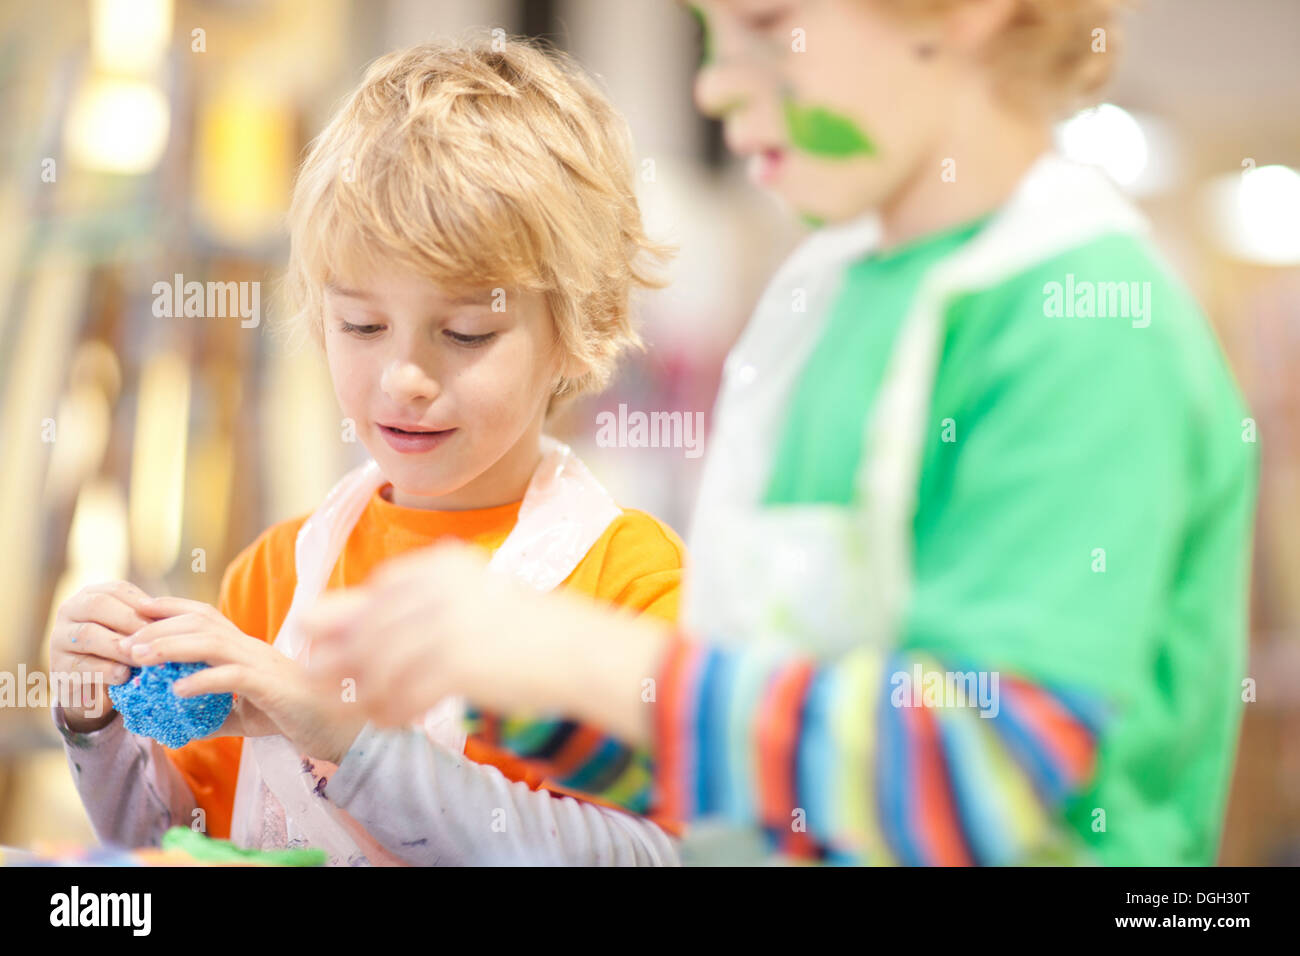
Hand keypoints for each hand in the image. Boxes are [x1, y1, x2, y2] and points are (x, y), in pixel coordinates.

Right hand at [49, 581, 154, 731]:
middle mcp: (70, 611)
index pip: (117, 590)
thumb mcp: (132, 630)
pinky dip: (106, 670)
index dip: (142, 603)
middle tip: (155, 638)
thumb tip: (177, 618)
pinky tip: (124, 676)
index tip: (166, 619)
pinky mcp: (58, 667)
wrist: (94, 686)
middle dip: (130, 621)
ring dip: (119, 646)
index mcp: (91, 595)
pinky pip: (81, 665)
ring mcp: (59, 638)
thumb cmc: (121, 650)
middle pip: (98, 605)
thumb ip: (148, 621)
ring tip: (142, 658)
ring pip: (87, 634)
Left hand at [124, 597, 367, 763]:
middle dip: (158, 628)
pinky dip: (202, 680)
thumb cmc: (296, 716)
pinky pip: (232, 677)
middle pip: (201, 622)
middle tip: (125, 642)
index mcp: (246, 648)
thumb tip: (180, 728)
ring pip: (211, 642)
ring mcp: (262, 663)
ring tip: (140, 658)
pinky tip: (177, 690)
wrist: (338, 727)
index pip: (205, 616)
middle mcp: (252, 647)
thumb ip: (215, 715)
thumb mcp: (247, 715)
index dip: (170, 609)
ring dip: (171, 647)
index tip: (137, 612)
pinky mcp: (271, 685)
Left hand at [300, 540, 668, 744]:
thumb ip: (421, 605)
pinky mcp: (454, 663)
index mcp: (444, 567)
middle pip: (371, 626)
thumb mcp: (473, 600)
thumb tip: (362, 616)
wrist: (581, 653)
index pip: (382, 589)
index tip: (330, 638)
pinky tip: (391, 722)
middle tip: (315, 678)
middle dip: (338, 656)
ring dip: (364, 691)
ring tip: (360, 708)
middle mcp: (438, 590)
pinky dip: (391, 712)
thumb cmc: (532, 631)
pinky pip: (403, 694)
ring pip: (380, 664)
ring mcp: (444, 626)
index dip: (351, 616)